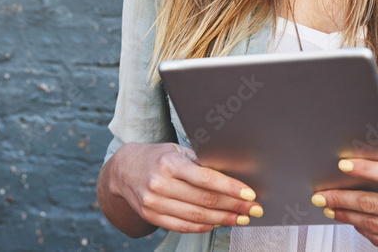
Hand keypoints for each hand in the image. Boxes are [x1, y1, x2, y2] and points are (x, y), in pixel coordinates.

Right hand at [109, 142, 263, 232]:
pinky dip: (203, 225)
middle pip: (204, 199)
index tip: (249, 194)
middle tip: (253, 208)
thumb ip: (199, 162)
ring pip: (196, 215)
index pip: (205, 178)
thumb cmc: (157, 157)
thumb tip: (232, 174)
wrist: (124, 170)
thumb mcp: (176, 151)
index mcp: (169, 163)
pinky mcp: (151, 215)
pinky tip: (217, 222)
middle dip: (234, 205)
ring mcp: (154, 202)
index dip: (230, 188)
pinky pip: (183, 226)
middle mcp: (160, 183)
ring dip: (223, 218)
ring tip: (240, 218)